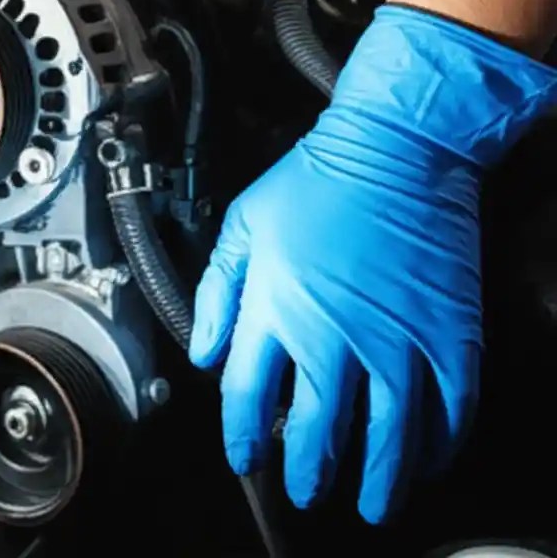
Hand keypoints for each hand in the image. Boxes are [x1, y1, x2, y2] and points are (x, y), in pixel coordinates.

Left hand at [191, 6, 556, 522]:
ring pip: (387, 437)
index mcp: (275, 312)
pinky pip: (451, 408)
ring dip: (379, 480)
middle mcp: (334, 338)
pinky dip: (441, 443)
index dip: (242, 440)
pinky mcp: (451, 335)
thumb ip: (216, 295)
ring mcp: (398, 341)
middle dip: (308, 473)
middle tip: (307, 491)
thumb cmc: (316, 181)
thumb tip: (203, 355)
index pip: (246, 399)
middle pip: (316, 432)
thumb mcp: (241, 227)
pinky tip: (429, 459)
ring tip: (371, 504)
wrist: (398, 148)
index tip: (246, 460)